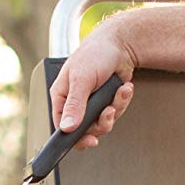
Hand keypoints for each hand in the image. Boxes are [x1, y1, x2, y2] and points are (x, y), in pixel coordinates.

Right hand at [48, 23, 139, 147]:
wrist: (120, 44)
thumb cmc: (95, 54)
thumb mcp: (81, 79)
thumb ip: (74, 105)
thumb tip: (66, 127)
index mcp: (61, 96)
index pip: (62, 126)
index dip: (75, 137)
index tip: (89, 140)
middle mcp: (75, 102)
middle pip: (85, 129)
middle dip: (102, 121)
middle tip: (109, 111)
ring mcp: (91, 103)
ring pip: (103, 122)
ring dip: (115, 108)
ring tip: (119, 93)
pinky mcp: (106, 102)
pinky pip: (115, 112)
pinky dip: (122, 101)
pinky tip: (123, 89)